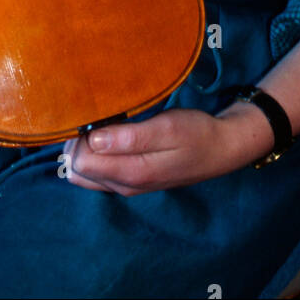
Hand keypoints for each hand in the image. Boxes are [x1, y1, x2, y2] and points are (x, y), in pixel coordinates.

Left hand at [61, 109, 250, 195]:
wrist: (221, 149)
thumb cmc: (195, 133)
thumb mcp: (167, 128)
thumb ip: (129, 138)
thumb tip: (92, 141)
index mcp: (132, 173)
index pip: (81, 162)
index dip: (80, 136)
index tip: (93, 114)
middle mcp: (124, 185)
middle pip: (78, 167)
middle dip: (80, 142)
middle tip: (97, 115)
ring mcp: (126, 185)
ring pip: (85, 171)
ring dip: (86, 148)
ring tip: (103, 122)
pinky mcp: (130, 179)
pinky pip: (98, 171)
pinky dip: (96, 153)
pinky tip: (108, 134)